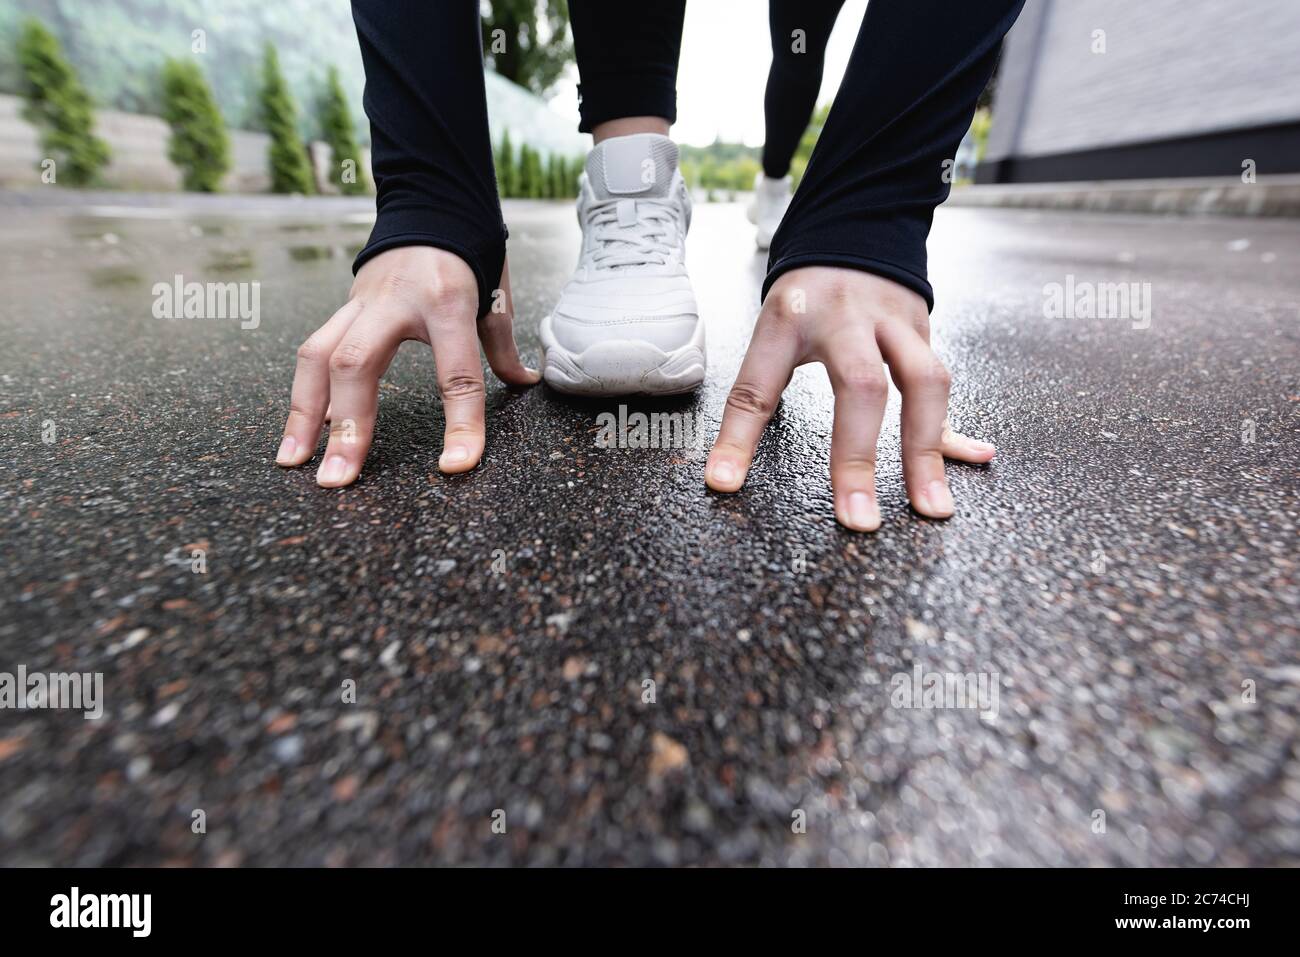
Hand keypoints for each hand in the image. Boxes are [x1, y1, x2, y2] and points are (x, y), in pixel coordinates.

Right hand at [275, 247, 538, 486]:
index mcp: (448, 301)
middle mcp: (395, 302)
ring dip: (303, 415)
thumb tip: (524, 383)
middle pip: (358, 364)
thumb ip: (502, 345)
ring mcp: (361, 303)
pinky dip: (302, 396)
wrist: (430, 200)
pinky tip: (297, 436)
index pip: (457, 372)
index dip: (460, 422)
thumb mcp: (495, 295)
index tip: (455, 466)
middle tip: (338, 478)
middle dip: (347, 425)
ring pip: (317, 356)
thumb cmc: (469, 250)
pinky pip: (312, 352)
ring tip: (295, 464)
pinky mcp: (342, 307)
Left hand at [705, 267, 994, 529]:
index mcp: (789, 319)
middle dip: (859, 457)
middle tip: (859, 520)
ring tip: (930, 508)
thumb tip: (725, 477)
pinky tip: (977, 458)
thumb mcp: (771, 333)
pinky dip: (956, 429)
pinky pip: (943, 386)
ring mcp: (894, 321)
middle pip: (860, 385)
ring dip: (928, 450)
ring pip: (922, 382)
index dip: (739, 436)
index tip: (726, 484)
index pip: (759, 383)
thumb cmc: (806, 298)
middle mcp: (847, 317)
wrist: (857, 227)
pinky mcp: (925, 328)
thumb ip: (756, 398)